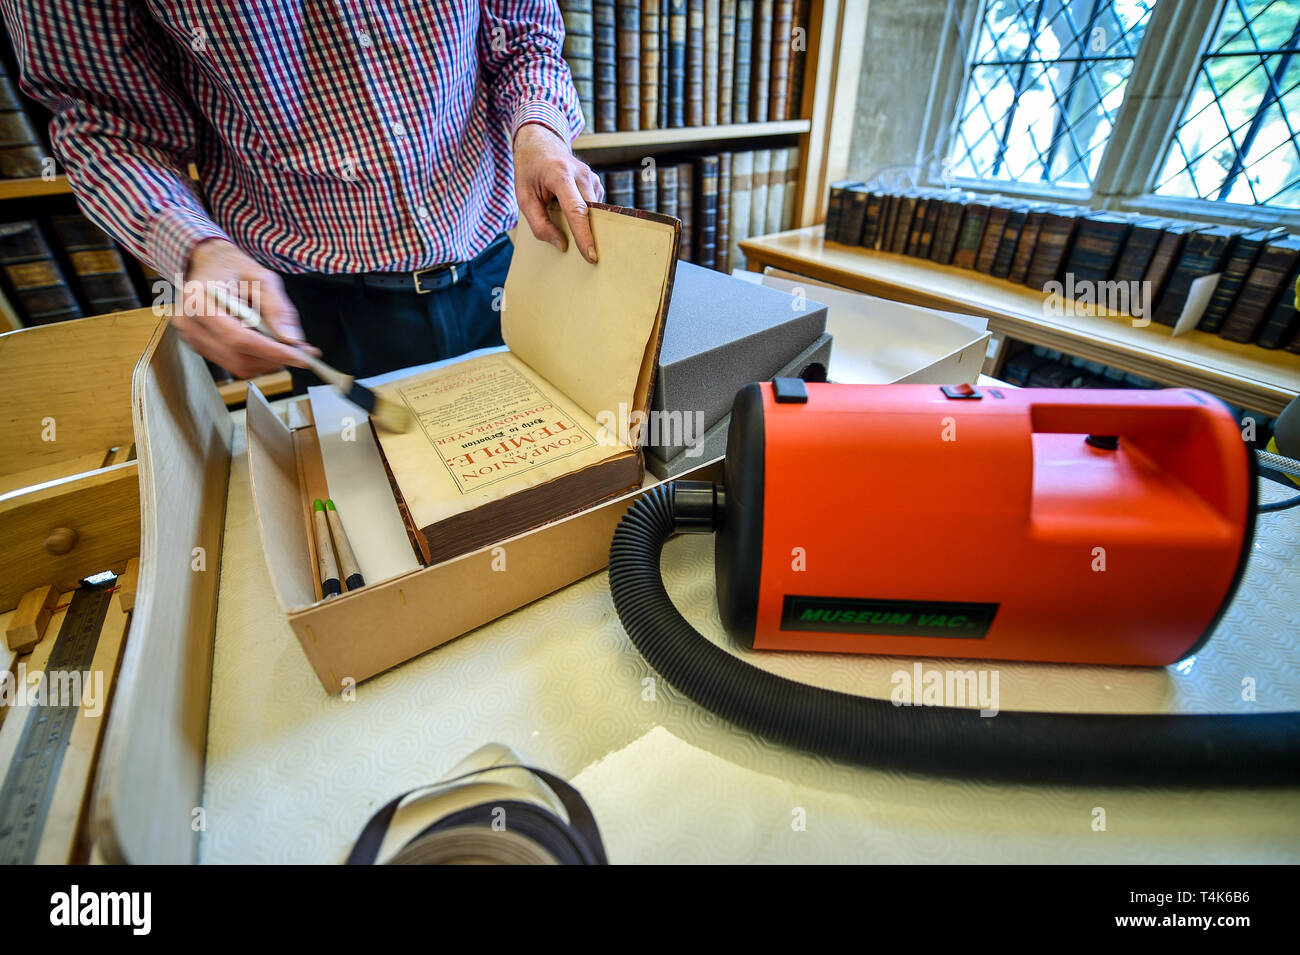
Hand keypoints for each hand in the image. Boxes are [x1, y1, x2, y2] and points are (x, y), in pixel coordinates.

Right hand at [174, 238, 314, 379]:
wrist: (210, 264)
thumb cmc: (232, 268)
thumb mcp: (262, 278)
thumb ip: (278, 308)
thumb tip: (290, 338)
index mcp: (199, 301)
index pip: (237, 337)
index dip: (271, 351)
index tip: (299, 356)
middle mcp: (189, 323)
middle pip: (237, 356)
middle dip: (274, 358)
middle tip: (300, 351)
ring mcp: (192, 338)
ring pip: (237, 365)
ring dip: (266, 361)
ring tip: (284, 346)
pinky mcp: (200, 346)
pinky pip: (232, 363)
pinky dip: (255, 360)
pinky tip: (266, 346)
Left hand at [512, 122, 602, 263]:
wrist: (540, 142)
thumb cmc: (529, 171)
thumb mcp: (524, 197)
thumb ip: (539, 224)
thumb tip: (562, 245)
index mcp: (560, 175)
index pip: (576, 210)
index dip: (584, 235)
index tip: (590, 255)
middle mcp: (581, 174)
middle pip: (591, 213)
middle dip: (590, 234)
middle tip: (586, 255)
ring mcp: (592, 177)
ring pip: (595, 211)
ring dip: (585, 223)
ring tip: (566, 219)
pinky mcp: (596, 182)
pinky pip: (595, 207)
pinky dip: (585, 215)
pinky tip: (569, 209)